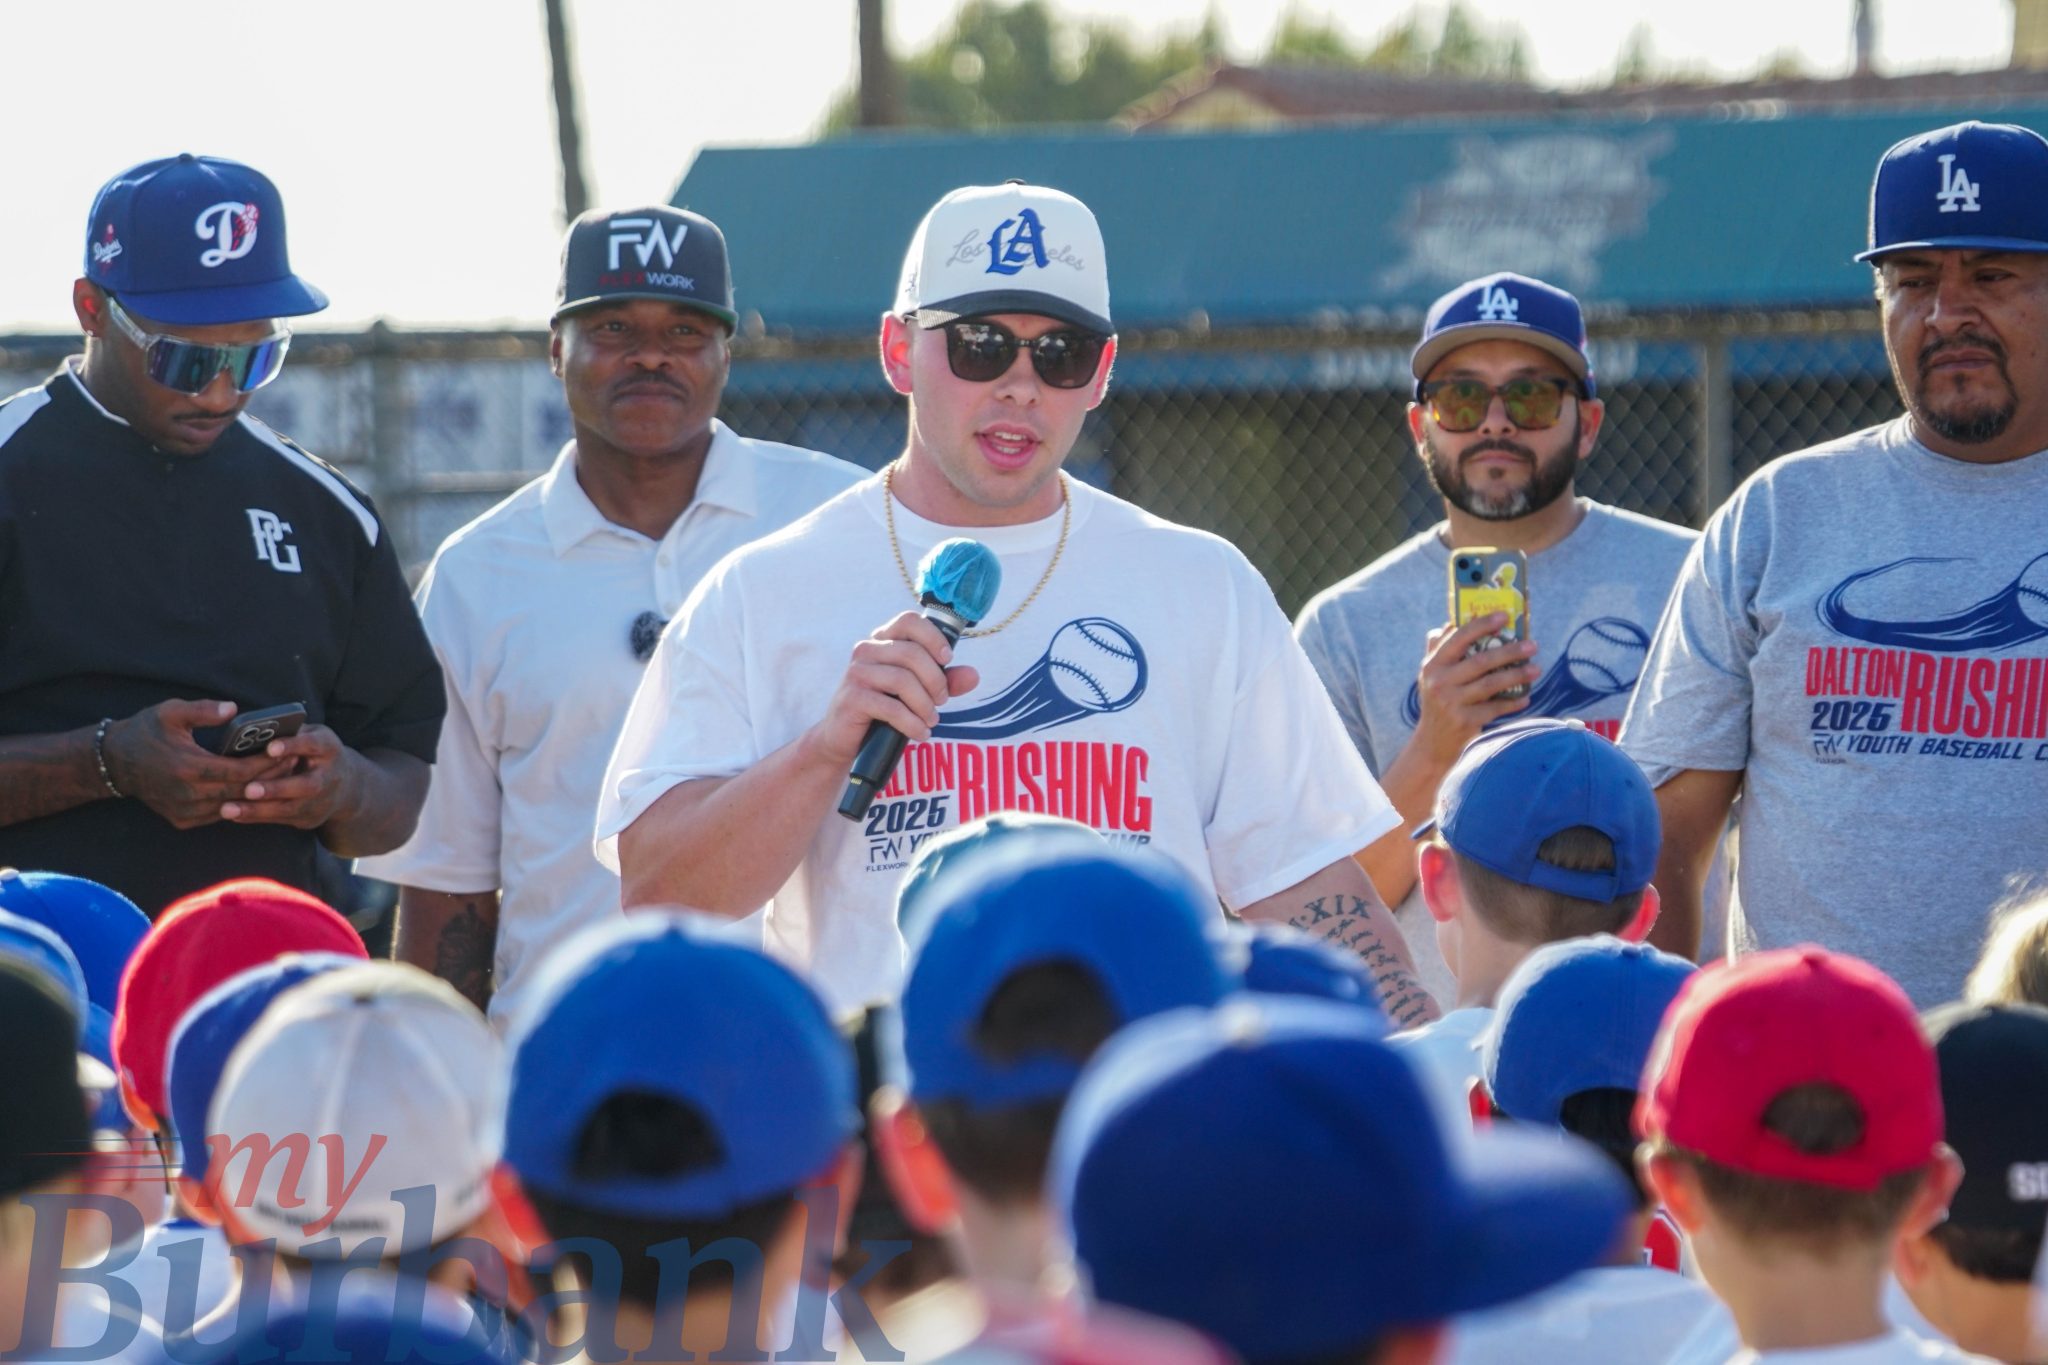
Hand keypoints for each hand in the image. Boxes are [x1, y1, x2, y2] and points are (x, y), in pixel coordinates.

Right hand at [101, 701, 293, 830]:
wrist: (116, 762)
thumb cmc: (146, 731)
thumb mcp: (171, 712)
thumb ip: (202, 710)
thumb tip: (233, 709)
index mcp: (188, 767)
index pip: (240, 771)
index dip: (266, 763)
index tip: (285, 751)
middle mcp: (188, 794)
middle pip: (242, 790)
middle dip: (270, 778)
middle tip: (292, 763)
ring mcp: (185, 811)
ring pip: (234, 806)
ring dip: (257, 793)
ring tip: (281, 775)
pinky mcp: (182, 820)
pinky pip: (220, 814)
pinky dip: (238, 803)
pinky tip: (254, 789)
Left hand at [220, 724, 360, 829]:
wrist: (347, 786)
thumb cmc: (315, 753)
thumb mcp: (310, 736)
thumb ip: (287, 733)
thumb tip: (250, 730)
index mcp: (328, 748)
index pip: (312, 745)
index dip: (292, 746)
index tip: (270, 748)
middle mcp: (329, 776)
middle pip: (306, 785)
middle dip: (276, 788)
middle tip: (249, 789)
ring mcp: (321, 801)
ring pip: (290, 808)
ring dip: (258, 809)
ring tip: (228, 809)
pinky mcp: (310, 818)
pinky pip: (281, 819)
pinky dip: (256, 817)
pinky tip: (234, 814)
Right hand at [806, 612, 980, 768]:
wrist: (844, 739)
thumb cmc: (883, 710)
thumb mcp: (918, 692)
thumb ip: (944, 681)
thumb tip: (973, 675)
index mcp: (882, 641)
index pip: (909, 621)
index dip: (933, 637)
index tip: (947, 660)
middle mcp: (866, 650)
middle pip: (912, 653)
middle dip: (935, 681)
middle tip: (942, 702)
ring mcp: (856, 673)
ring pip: (903, 680)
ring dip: (925, 705)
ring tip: (931, 720)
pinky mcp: (852, 698)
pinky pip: (891, 707)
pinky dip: (912, 723)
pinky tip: (920, 733)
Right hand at [1412, 613, 1539, 762]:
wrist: (1431, 742)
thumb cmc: (1436, 701)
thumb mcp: (1429, 675)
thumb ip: (1437, 649)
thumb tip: (1449, 623)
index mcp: (1433, 665)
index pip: (1458, 638)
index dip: (1482, 625)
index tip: (1505, 616)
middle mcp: (1440, 682)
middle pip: (1480, 661)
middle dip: (1509, 651)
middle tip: (1532, 645)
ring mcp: (1452, 703)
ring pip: (1491, 684)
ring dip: (1517, 675)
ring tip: (1536, 669)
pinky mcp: (1465, 721)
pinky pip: (1495, 708)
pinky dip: (1513, 702)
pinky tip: (1526, 697)